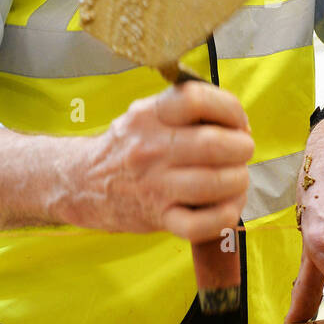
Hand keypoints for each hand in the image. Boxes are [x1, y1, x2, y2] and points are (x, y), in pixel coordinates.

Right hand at [59, 80, 253, 241]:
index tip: (238, 122)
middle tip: (241, 152)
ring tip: (237, 180)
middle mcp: (151, 148)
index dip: (231, 109)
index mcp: (151, 115)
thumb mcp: (146, 115)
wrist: (82, 183)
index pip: (198, 99)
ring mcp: (154, 185)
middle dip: (241, 148)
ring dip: (238, 181)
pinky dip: (224, 216)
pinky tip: (227, 207)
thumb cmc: (128, 147)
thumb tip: (238, 122)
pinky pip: (200, 224)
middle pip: (214, 144)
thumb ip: (185, 111)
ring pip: (214, 183)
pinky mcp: (157, 217)